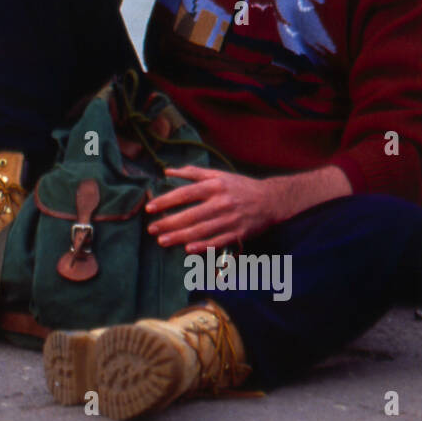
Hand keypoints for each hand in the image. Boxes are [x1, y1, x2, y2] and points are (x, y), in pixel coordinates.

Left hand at [145, 165, 282, 253]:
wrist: (271, 200)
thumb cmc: (240, 186)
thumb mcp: (219, 175)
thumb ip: (193, 173)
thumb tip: (168, 171)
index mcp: (215, 186)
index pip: (185, 193)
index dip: (166, 201)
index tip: (150, 208)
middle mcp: (221, 202)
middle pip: (190, 215)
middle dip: (169, 223)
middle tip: (151, 229)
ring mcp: (230, 219)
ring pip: (201, 230)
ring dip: (180, 237)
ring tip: (162, 241)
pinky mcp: (238, 233)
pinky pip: (218, 242)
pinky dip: (203, 246)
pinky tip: (188, 249)